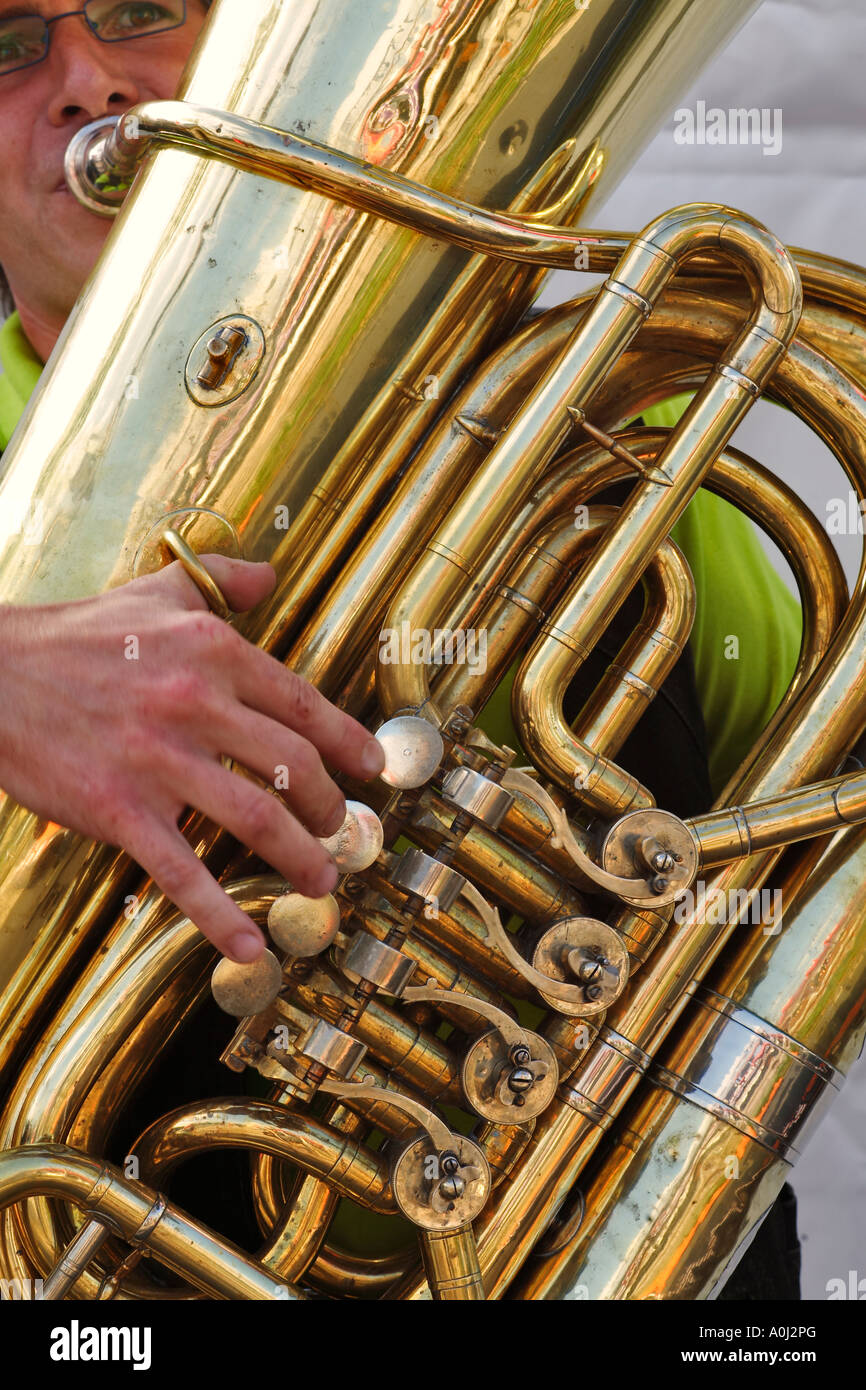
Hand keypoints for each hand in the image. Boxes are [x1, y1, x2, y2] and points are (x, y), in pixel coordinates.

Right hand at [0, 556, 384, 961]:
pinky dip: (219, 915)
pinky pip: (181, 872)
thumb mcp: (155, 592)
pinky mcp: (118, 809)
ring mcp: (157, 760)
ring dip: (300, 857)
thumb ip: (219, 582)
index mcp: (212, 651)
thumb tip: (267, 576)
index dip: (348, 742)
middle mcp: (195, 703)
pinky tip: (248, 946)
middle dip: (328, 807)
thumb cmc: (76, 636)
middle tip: (340, 828)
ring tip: (320, 879)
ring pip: (256, 818)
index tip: (373, 769)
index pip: (302, 704)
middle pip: (293, 766)